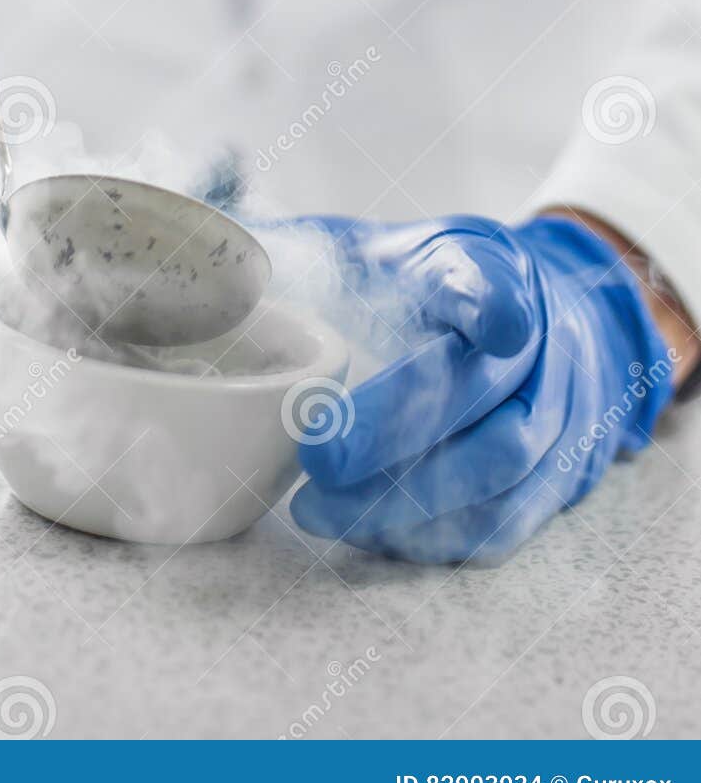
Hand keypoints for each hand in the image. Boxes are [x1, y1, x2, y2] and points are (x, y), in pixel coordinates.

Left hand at [290, 214, 673, 562]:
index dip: (485, 301)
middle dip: (398, 430)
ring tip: (321, 511)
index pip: (489, 278)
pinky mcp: (561, 478)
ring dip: (408, 500)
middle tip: (319, 457)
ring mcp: (561, 411)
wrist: (550, 315)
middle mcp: (539, 339)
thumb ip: (309, 250)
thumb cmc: (435, 284)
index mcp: (486, 266)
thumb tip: (222, 257)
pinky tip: (371, 534)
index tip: (487, 323)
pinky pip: (506, 522)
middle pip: (484, 389)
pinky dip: (436, 537)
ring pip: (501, 467)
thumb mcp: (383, 246)